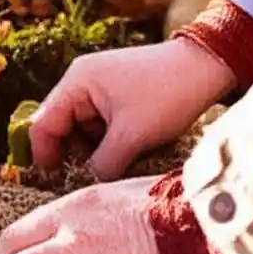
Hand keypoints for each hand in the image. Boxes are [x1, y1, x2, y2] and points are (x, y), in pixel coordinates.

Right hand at [30, 40, 234, 180]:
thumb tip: (88, 186)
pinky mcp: (118, 96)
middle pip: (61, 127)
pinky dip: (108, 143)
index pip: (44, 124)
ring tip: (113, 167)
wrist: (208, 66)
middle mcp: (82, 82)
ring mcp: (100, 88)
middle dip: (72, 155)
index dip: (45, 156)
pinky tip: (125, 155)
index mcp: (77, 82)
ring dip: (93, 151)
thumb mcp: (132, 136)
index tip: (54, 183)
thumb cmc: (168, 94)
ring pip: (83, 130)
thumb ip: (102, 164)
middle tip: (88, 180)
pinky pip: (101, 125)